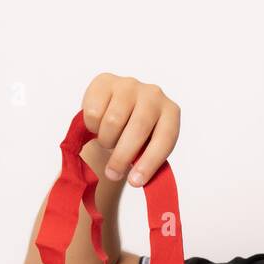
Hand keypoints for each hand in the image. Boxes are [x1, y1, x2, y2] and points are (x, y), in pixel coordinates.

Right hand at [80, 72, 180, 186]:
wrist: (115, 113)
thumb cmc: (136, 136)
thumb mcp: (147, 149)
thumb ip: (146, 162)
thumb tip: (136, 180)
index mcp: (171, 113)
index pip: (164, 139)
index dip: (149, 163)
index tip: (135, 182)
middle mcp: (154, 94)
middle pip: (137, 129)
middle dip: (122, 157)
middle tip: (113, 174)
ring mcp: (129, 85)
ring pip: (112, 122)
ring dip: (106, 140)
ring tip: (109, 143)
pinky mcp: (105, 81)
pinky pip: (93, 112)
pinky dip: (92, 127)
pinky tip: (99, 126)